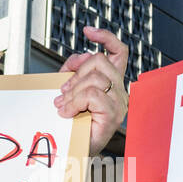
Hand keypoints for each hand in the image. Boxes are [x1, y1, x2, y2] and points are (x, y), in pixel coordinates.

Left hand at [56, 26, 127, 155]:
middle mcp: (120, 90)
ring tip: (63, 104)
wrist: (75, 151)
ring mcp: (119, 102)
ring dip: (72, 91)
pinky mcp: (114, 114)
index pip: (118, 51)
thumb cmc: (75, 124)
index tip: (88, 30)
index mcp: (113, 82)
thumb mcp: (72, 91)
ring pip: (95, 78)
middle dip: (76, 71)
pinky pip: (92, 95)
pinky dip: (74, 102)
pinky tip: (67, 112)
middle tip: (62, 90)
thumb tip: (74, 62)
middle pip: (99, 60)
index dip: (105, 36)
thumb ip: (75, 74)